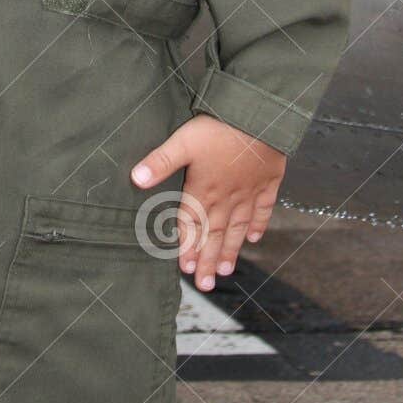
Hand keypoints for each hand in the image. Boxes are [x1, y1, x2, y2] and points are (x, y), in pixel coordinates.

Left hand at [131, 115, 285, 290]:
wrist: (260, 118)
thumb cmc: (219, 127)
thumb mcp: (183, 141)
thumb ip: (160, 161)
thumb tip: (135, 179)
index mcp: (204, 189)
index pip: (193, 224)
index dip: (188, 246)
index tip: (186, 269)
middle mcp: (226, 197)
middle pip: (215, 233)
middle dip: (208, 260)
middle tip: (204, 284)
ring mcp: (249, 191)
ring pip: (237, 226)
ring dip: (230, 248)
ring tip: (225, 270)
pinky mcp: (268, 181)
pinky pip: (263, 208)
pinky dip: (258, 224)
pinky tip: (253, 238)